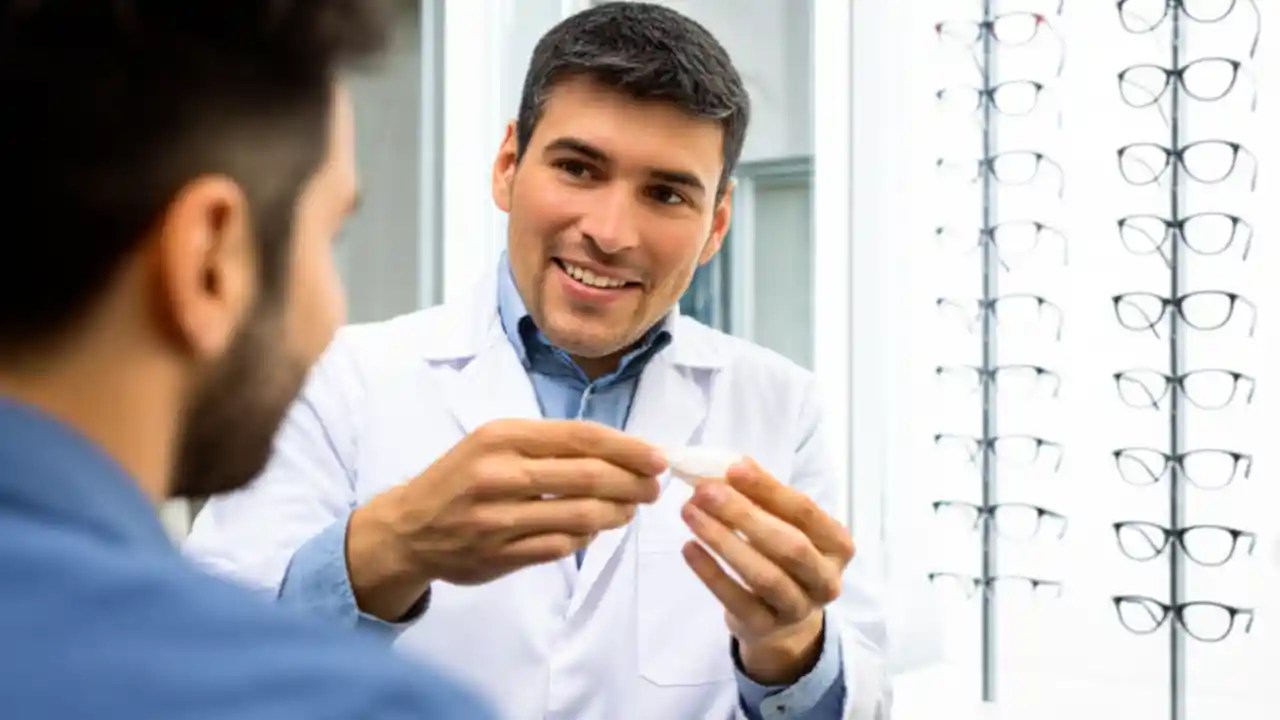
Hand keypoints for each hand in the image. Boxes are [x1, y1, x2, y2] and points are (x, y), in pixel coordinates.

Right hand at [349, 419, 666, 619]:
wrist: (409, 528)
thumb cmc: (462, 477)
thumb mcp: (495, 443)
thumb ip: (550, 445)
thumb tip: (621, 453)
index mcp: (502, 436)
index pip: (582, 437)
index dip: (628, 448)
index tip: (658, 457)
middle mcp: (500, 474)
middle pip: (589, 476)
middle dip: (633, 483)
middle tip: (653, 488)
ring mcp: (499, 518)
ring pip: (582, 515)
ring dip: (617, 513)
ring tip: (628, 510)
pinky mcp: (500, 555)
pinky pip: (561, 546)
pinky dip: (586, 538)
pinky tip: (592, 530)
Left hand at [680, 458, 854, 684]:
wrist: (786, 625)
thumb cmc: (785, 559)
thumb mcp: (786, 527)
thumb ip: (765, 498)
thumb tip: (731, 465)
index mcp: (837, 545)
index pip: (805, 512)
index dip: (769, 490)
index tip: (733, 468)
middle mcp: (826, 580)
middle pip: (788, 546)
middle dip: (743, 515)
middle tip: (704, 491)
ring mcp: (798, 609)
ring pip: (763, 575)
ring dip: (723, 541)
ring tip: (690, 513)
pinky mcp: (765, 628)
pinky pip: (736, 600)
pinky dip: (711, 573)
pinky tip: (688, 547)